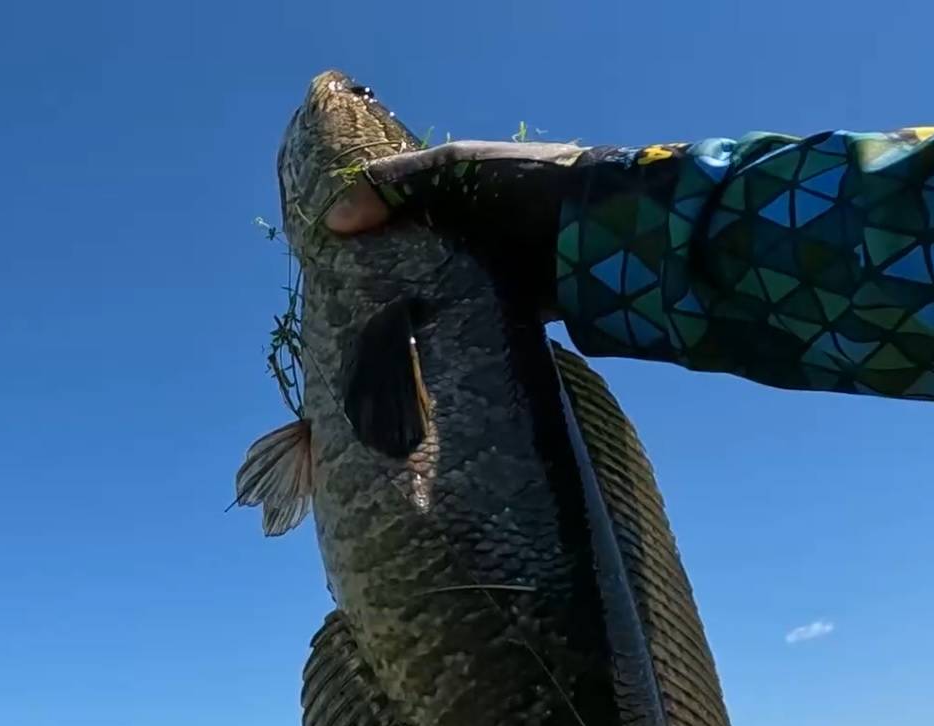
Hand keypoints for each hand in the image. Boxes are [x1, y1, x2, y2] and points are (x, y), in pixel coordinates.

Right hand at [324, 140, 587, 315]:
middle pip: (414, 256)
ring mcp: (492, 274)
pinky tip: (414, 349)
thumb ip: (396, 186)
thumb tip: (332, 221)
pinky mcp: (509, 312)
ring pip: (436, 293)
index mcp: (462, 192)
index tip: (332, 253)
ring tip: (368, 332)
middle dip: (383, 276)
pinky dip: (444, 334)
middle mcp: (474, 232)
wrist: (601, 234)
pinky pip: (466, 324)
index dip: (367, 229)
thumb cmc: (528, 187)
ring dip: (411, 309)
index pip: (401, 210)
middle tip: (343, 300)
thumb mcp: (456, 168)